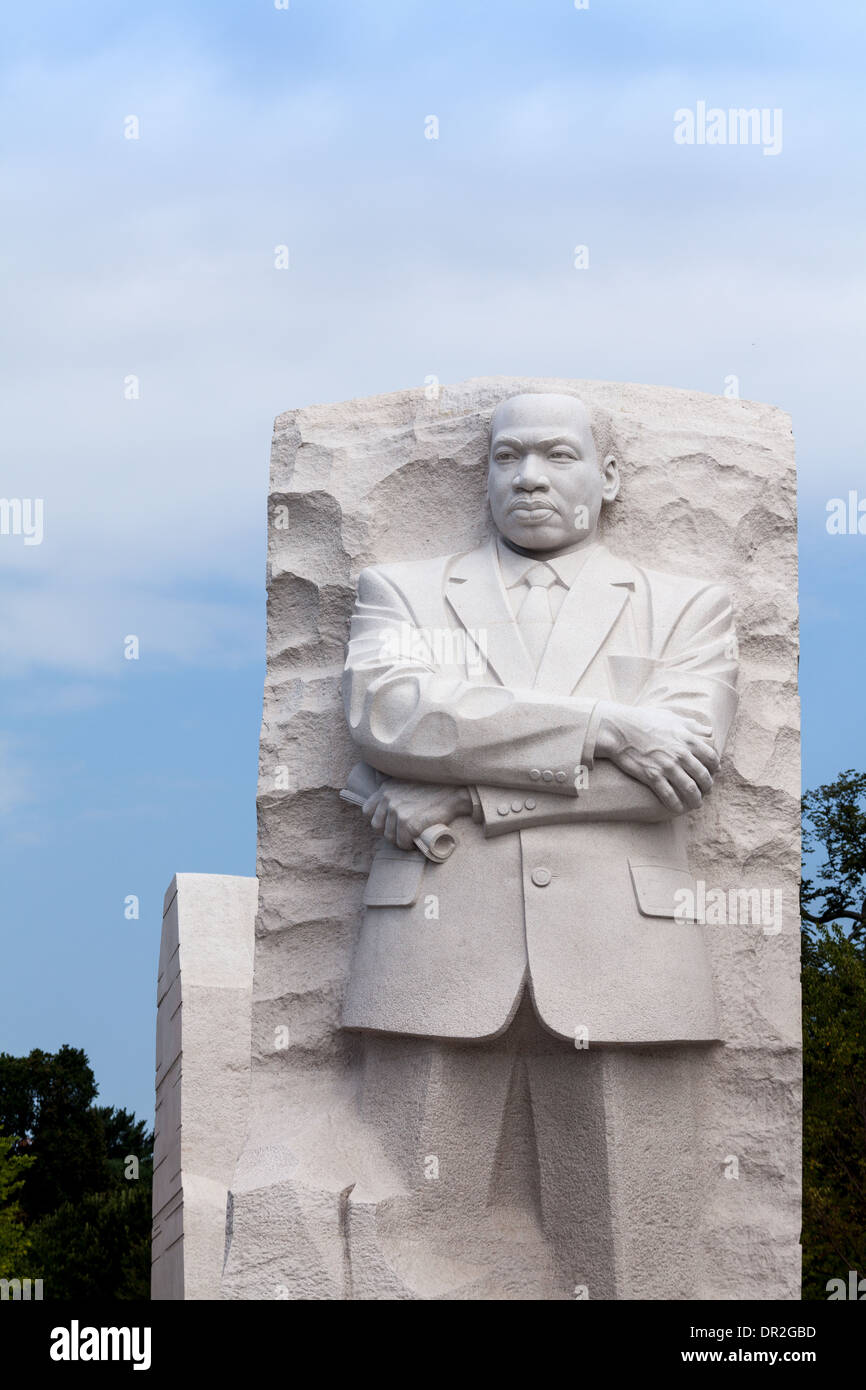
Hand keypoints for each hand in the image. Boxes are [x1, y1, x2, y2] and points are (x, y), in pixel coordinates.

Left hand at [362, 780, 472, 849]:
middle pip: (377, 826)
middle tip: (402, 832)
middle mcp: (388, 799)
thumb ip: (388, 778)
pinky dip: (408, 846)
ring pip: (389, 836)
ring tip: (410, 838)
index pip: (367, 811)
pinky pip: (402, 842)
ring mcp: (398, 811)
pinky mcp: (409, 823)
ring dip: (399, 840)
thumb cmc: (432, 786)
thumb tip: (376, 774)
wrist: (453, 792)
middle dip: (388, 831)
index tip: (390, 823)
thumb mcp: (404, 777)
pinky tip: (415, 842)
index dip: (378, 819)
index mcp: (385, 789)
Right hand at [592, 701, 719, 812]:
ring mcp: (667, 766)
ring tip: (696, 804)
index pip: (711, 757)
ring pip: (690, 789)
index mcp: (687, 739)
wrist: (618, 729)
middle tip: (706, 791)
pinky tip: (678, 809)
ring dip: (695, 799)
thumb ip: (692, 726)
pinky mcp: (652, 776)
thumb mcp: (671, 717)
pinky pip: (669, 796)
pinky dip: (676, 805)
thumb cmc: (644, 720)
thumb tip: (709, 731)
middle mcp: (681, 754)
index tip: (713, 772)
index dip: (715, 767)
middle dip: (707, 786)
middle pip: (703, 776)